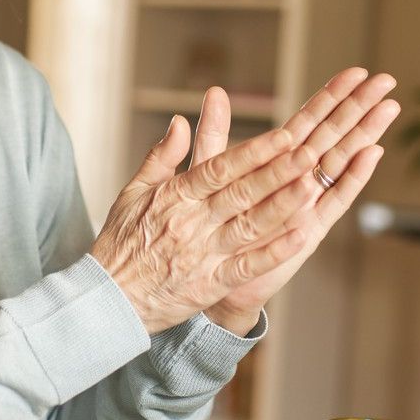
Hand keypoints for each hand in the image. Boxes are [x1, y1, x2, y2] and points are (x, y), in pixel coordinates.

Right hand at [91, 118, 323, 332]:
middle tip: (308, 152)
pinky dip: (274, 252)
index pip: (219, 168)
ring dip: (282, 206)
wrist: (108, 298)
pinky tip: (300, 237)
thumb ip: (161, 157)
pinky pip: (247, 266)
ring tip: (312, 187)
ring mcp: (203, 254)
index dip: (253, 152)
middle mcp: (192, 222)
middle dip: (277, 171)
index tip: (283, 136)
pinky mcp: (210, 284)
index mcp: (175, 196)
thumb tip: (180, 121)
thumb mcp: (133, 192)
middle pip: (240, 192)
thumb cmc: (120, 244)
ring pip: (249, 225)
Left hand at [195, 70, 400, 332]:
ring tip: (389, 108)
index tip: (356, 71)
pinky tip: (373, 153)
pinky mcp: (310, 229)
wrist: (208, 276)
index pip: (309, 121)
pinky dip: (353, 176)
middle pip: (334, 135)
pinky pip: (335, 199)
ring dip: (365, 134)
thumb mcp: (206, 173)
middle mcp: (299, 179)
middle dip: (359, 107)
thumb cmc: (208, 226)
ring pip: (342, 161)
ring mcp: (308, 203)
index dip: (331, 96)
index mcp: (277, 161)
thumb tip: (215, 91)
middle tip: (387, 80)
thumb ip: (214, 134)